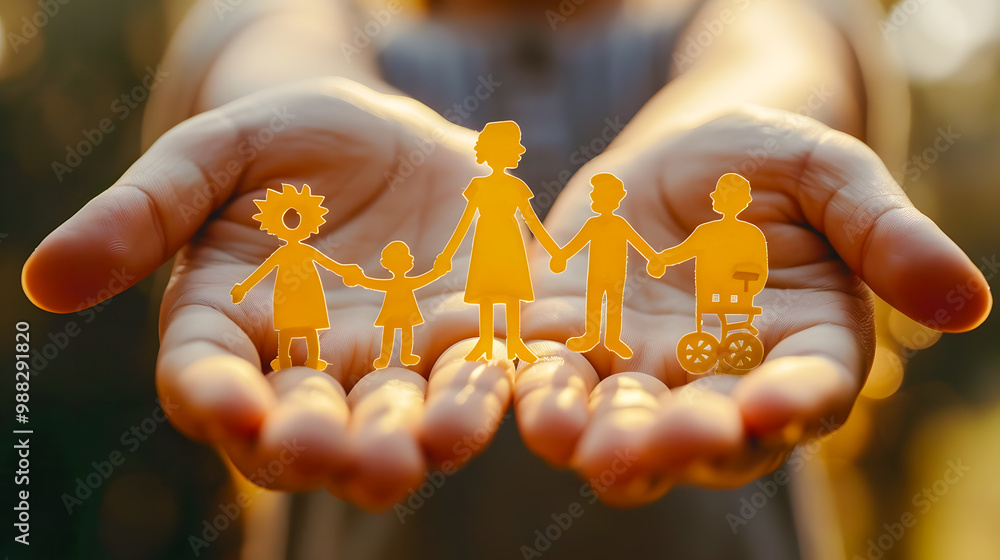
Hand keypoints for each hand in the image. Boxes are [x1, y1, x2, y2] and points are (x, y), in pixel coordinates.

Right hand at [21, 79, 513, 510]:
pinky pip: (485, 371)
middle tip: (346, 457)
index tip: (229, 406)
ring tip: (437, 441)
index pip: (207, 381)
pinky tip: (528, 383)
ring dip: (420, 436)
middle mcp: (309, 368)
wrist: (379, 133)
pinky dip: (502, 382)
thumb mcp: (211, 155)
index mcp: (230, 331)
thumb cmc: (279, 142)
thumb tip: (45, 279)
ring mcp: (393, 363)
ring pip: (401, 418)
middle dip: (328, 445)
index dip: (215, 398)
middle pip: (309, 427)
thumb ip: (144, 212)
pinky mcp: (467, 341)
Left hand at [519, 107, 990, 505]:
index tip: (775, 405)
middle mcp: (723, 381)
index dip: (795, 402)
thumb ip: (885, 233)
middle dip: (676, 442)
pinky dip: (529, 385)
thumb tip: (970, 301)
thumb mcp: (830, 174)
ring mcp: (644, 372)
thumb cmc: (771, 163)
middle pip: (704, 433)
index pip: (807, 391)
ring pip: (619, 423)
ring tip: (564, 434)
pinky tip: (502, 384)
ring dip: (591, 434)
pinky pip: (551, 374)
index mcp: (802, 348)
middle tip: (648, 445)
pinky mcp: (576, 344)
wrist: (682, 153)